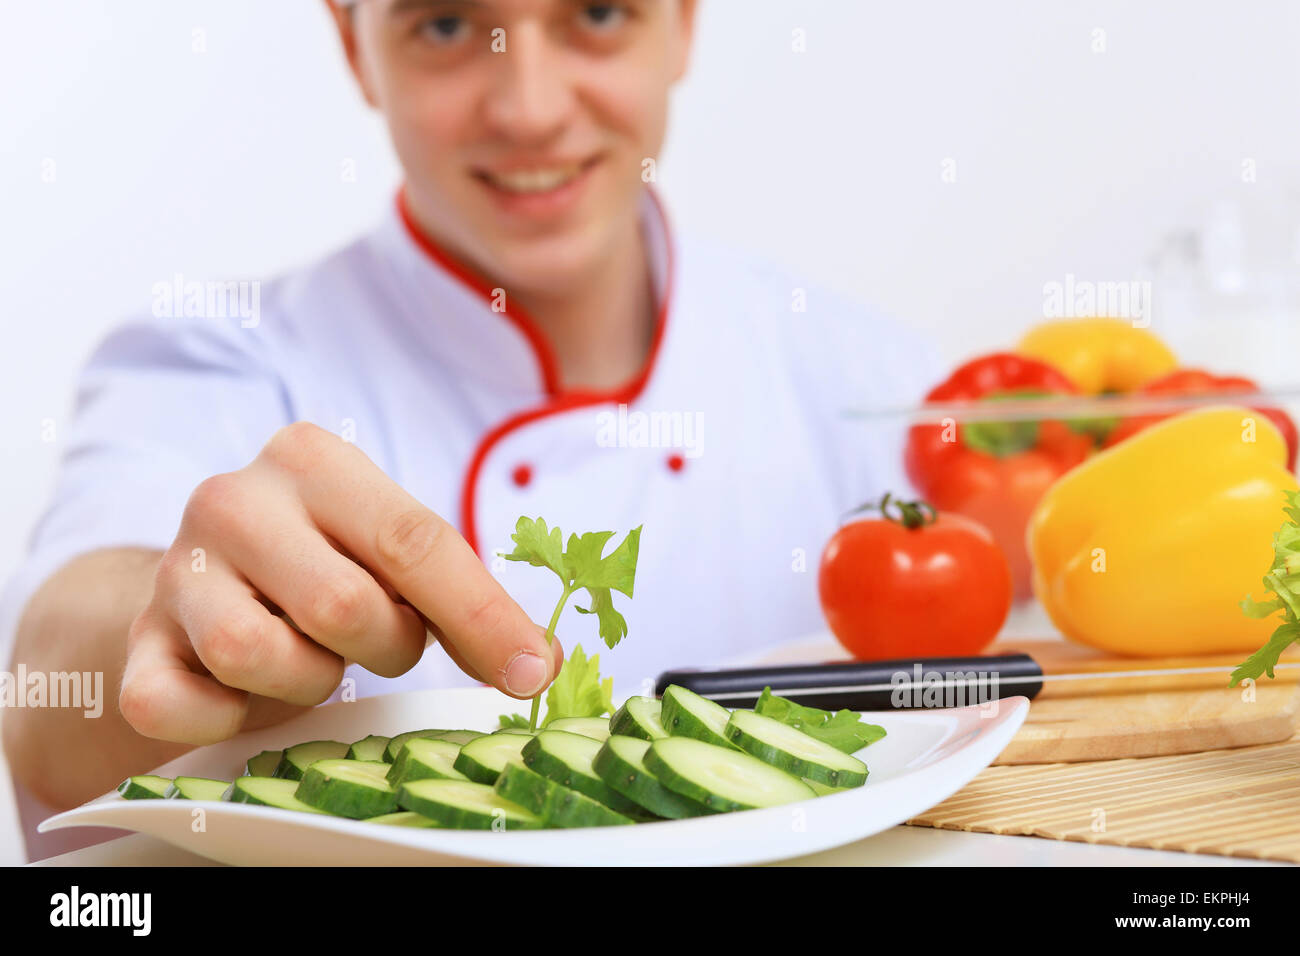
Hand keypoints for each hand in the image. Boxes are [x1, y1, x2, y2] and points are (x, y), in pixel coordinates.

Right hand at [120, 422, 561, 743]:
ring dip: (309, 681)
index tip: (529, 673)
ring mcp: (176, 569)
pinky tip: (244, 694)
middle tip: (378, 640)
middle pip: (344, 606)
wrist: (201, 582)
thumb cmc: (322, 564)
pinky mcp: (137, 641)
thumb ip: (460, 593)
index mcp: (312, 460)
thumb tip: (538, 662)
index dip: (480, 616)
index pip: (414, 541)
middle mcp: (234, 499)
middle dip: (386, 646)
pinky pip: (177, 706)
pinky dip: (226, 717)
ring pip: (259, 657)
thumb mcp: (389, 553)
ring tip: (310, 655)